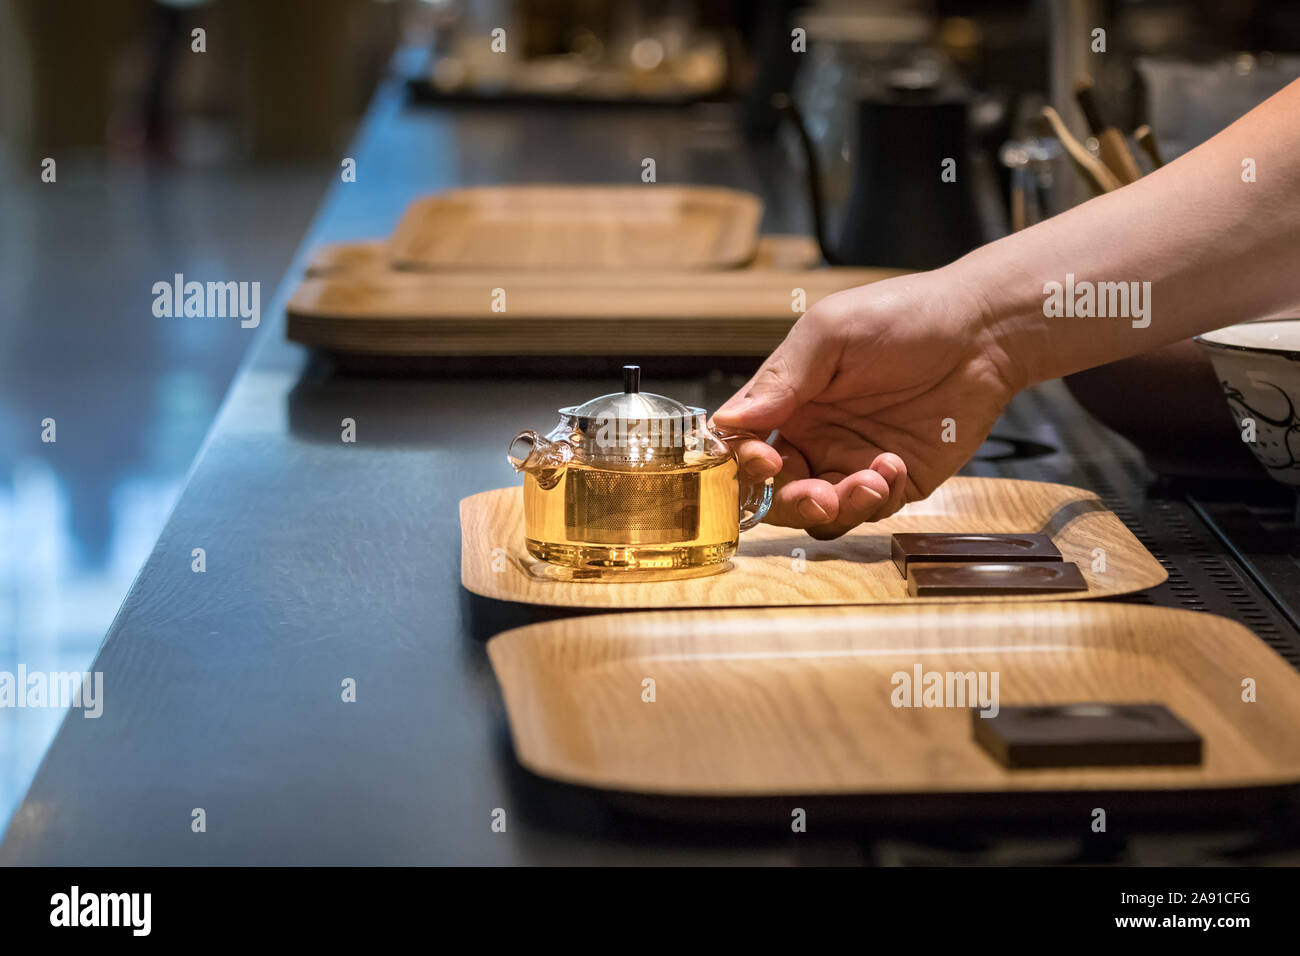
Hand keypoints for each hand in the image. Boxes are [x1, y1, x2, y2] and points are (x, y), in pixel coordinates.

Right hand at [713, 270, 1025, 538]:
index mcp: (788, 401)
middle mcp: (814, 437)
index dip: (742, 465)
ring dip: (836, 508)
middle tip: (818, 494)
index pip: (743, 446)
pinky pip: (869, 513)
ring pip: (820, 514)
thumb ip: (781, 378)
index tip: (765, 460)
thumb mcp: (831, 332)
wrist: (983, 331)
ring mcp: (853, 462)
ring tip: (870, 480)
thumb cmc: (904, 315)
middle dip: (790, 502)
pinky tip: (896, 464)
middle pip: (776, 493)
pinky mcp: (896, 482)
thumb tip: (727, 421)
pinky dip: (877, 499)